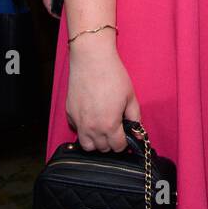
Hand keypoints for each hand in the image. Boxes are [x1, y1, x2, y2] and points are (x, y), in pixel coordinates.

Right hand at [67, 36, 140, 151]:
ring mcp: (79, 122)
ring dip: (96, 142)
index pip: (117, 147)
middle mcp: (92, 128)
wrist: (91, 60)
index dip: (124, 142)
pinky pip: (77, 131)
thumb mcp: (130, 97)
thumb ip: (135, 118)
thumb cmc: (113, 75)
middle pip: (102, 148)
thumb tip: (138, 133)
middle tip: (116, 130)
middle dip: (111, 142)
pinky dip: (84, 130)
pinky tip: (91, 117)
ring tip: (102, 128)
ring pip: (87, 146)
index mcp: (109, 125)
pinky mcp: (70, 114)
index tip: (125, 135)